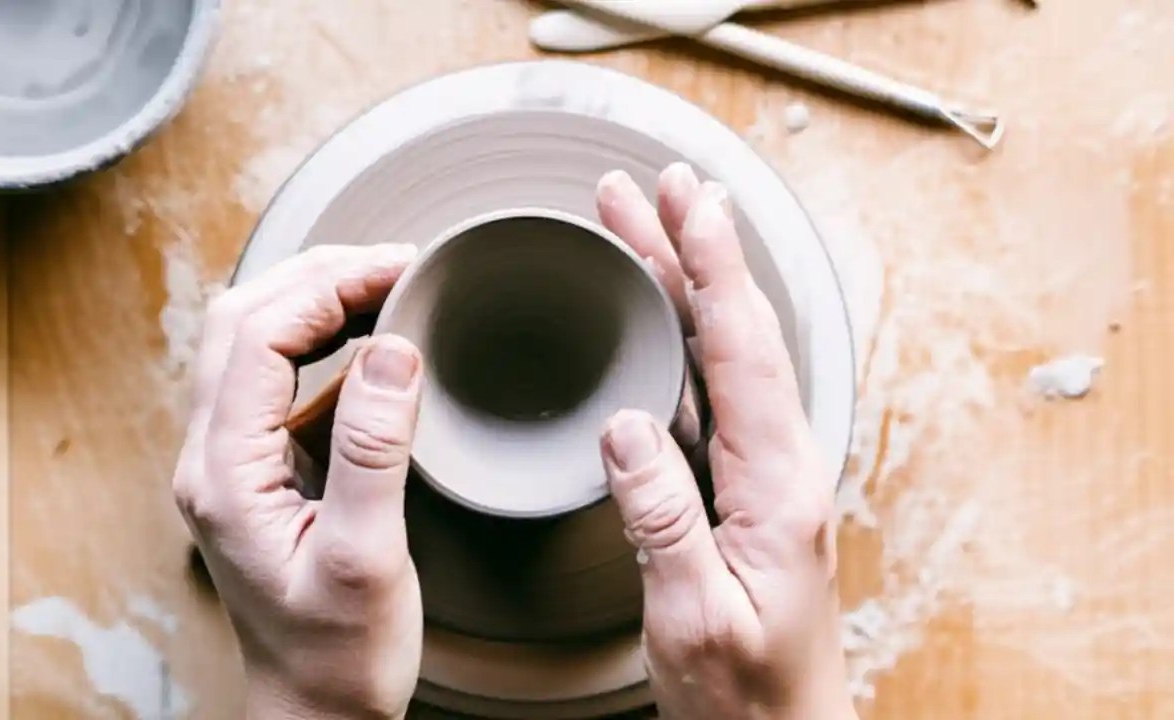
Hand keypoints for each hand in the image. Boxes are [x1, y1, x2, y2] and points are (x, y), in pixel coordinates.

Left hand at [172, 243, 424, 719]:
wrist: (316, 711)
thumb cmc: (340, 655)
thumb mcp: (366, 559)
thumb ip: (374, 452)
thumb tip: (393, 351)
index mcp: (225, 473)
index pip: (259, 336)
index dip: (329, 286)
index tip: (400, 269)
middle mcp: (212, 457)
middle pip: (243, 320)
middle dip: (318, 274)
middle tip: (397, 263)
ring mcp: (229, 460)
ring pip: (251, 339)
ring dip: (315, 297)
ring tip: (387, 282)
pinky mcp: (258, 467)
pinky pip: (276, 374)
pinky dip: (322, 336)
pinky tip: (368, 334)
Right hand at [595, 166, 855, 718]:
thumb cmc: (745, 695)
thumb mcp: (694, 614)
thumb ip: (661, 517)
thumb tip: (624, 427)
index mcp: (777, 485)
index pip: (740, 348)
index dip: (711, 266)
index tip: (685, 201)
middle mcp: (778, 466)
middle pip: (731, 331)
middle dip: (691, 251)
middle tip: (648, 187)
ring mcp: (760, 477)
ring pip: (716, 355)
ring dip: (680, 287)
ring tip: (638, 232)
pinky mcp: (740, 495)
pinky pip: (705, 396)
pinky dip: (674, 344)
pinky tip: (649, 324)